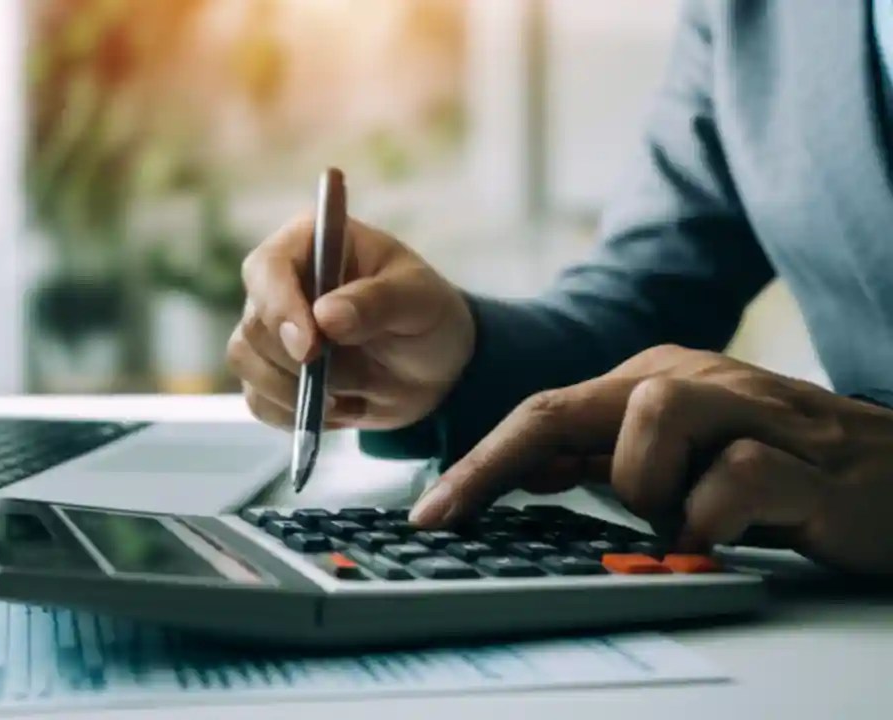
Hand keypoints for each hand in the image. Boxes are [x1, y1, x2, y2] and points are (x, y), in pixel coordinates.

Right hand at [228, 213, 473, 429]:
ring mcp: (269, 330)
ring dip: (292, 390)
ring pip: (246, 362)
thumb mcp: (419, 300)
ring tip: (344, 395)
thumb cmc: (426, 315)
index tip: (310, 348)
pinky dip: (290, 414)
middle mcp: (279, 284)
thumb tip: (326, 316)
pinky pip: (258, 400)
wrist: (433, 368)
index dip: (279, 308)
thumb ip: (377, 302)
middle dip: (296, 362)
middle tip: (342, 380)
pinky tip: (330, 410)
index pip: (268, 269)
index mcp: (309, 244)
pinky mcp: (270, 373)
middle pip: (253, 324)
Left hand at [410, 344, 892, 574]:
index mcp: (652, 381)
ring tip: (680, 518)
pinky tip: (725, 532)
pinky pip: (738, 475)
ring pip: (652, 416)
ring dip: (645, 485)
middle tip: (451, 517)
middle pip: (566, 405)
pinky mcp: (810, 461)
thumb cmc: (781, 471)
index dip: (479, 462)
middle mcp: (692, 381)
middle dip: (494, 465)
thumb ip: (608, 459)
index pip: (545, 412)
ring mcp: (752, 412)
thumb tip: (523, 473)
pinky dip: (715, 514)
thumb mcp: (677, 462)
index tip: (429, 513)